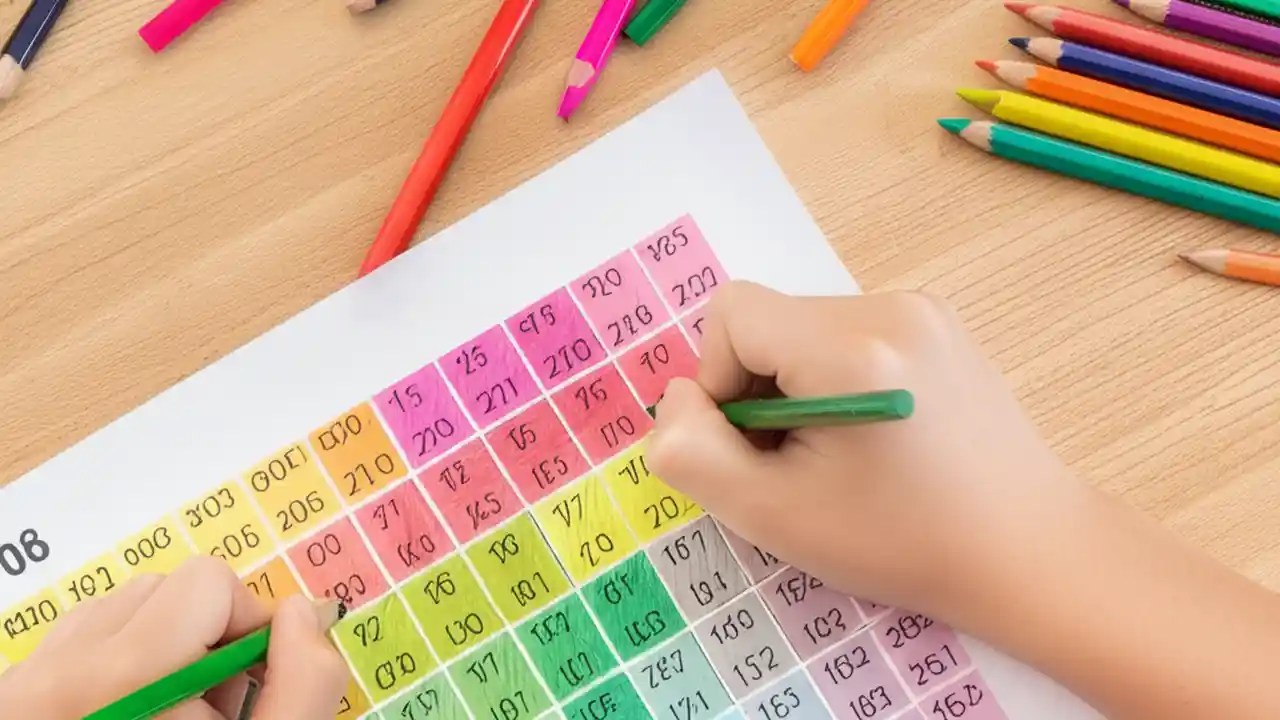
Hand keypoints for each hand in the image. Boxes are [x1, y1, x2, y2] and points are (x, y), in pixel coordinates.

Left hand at [0, 557, 347, 719]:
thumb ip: (304, 683)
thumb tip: (305, 613)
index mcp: (118, 682)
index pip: (207, 588)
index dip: (253, 633)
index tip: (258, 689)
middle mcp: (49, 675)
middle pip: (165, 591)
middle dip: (210, 644)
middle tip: (219, 715)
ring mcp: (21, 685)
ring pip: (122, 609)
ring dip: (167, 650)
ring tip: (178, 718)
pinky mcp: (12, 696)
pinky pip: (81, 638)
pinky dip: (120, 664)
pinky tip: (139, 717)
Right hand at [648, 281, 1079, 621]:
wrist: (1029, 552)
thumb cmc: (901, 544)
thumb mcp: (773, 516)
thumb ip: (693, 452)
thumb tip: (680, 399)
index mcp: (851, 348)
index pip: (733, 313)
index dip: (718, 380)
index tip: (754, 447)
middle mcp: (891, 308)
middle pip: (771, 321)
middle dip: (759, 388)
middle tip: (796, 464)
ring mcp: (924, 310)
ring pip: (807, 329)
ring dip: (796, 387)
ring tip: (840, 455)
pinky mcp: (942, 324)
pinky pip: (850, 334)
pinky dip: (836, 379)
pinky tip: (875, 437)